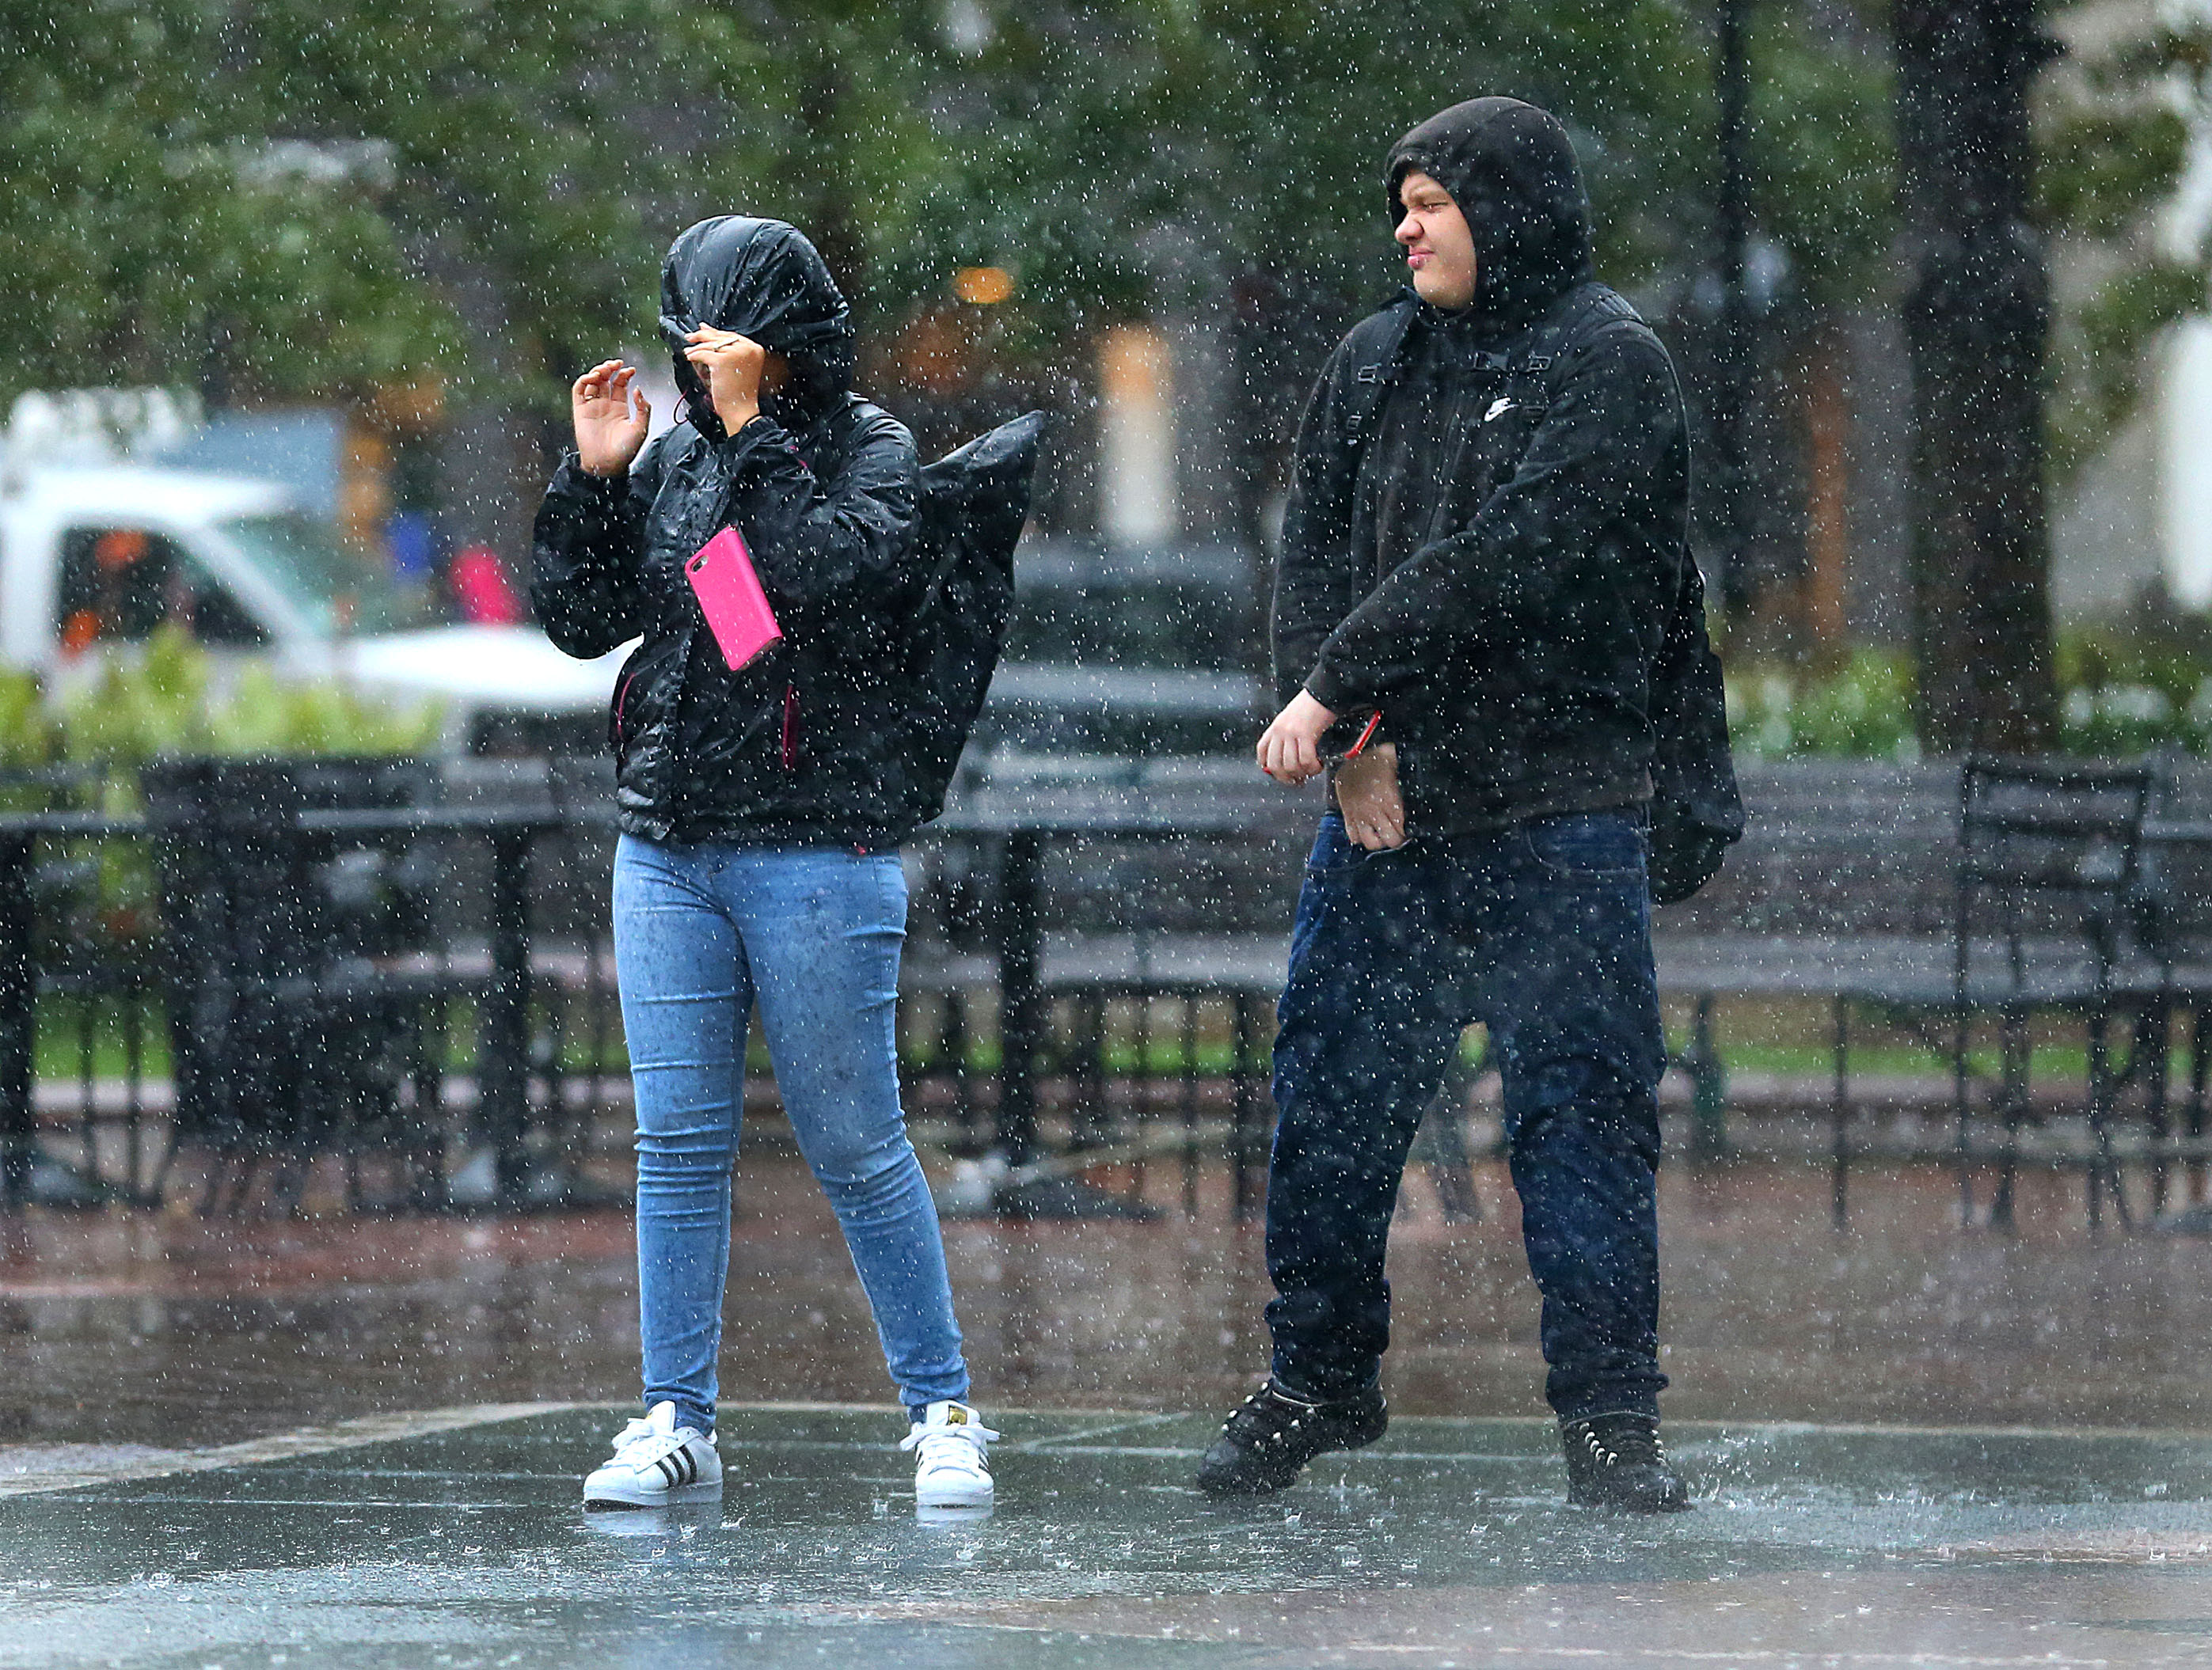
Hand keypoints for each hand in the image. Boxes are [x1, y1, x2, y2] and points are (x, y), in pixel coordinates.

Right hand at [572, 360, 650, 477]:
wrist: (608, 464)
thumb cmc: (626, 450)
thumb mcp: (641, 428)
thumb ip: (643, 409)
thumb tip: (638, 389)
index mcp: (620, 407)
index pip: (620, 384)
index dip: (624, 374)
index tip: (630, 369)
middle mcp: (605, 405)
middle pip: (605, 379)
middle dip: (610, 368)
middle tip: (616, 364)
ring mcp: (592, 406)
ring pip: (592, 382)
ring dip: (597, 371)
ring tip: (604, 370)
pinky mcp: (580, 410)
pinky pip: (579, 390)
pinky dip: (584, 380)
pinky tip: (592, 377)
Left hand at [684, 326, 766, 431]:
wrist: (741, 410)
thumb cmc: (739, 393)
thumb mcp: (738, 367)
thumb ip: (728, 350)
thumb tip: (708, 331)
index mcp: (755, 349)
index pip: (731, 335)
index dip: (715, 332)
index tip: (703, 329)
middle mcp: (747, 348)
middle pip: (720, 336)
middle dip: (703, 336)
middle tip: (691, 337)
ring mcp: (736, 353)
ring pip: (710, 344)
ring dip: (696, 347)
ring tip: (688, 351)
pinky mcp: (722, 361)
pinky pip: (703, 354)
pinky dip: (694, 355)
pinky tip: (690, 357)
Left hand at [1257, 689, 1336, 784]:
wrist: (1323, 693)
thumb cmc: (1310, 706)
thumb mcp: (1290, 720)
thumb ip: (1286, 737)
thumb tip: (1287, 757)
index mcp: (1274, 727)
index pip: (1262, 751)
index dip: (1267, 766)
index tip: (1276, 774)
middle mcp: (1280, 731)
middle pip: (1275, 765)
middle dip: (1286, 778)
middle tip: (1297, 780)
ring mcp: (1291, 733)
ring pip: (1290, 766)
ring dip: (1302, 774)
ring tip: (1311, 772)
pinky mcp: (1306, 734)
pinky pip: (1306, 760)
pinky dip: (1313, 768)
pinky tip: (1318, 766)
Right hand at [1335, 743, 1404, 849]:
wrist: (1345, 753)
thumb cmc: (1374, 757)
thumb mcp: (1395, 763)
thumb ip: (1407, 774)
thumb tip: (1425, 777)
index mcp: (1389, 798)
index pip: (1402, 827)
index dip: (1408, 831)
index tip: (1409, 829)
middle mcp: (1374, 810)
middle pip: (1390, 840)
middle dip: (1397, 840)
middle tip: (1398, 835)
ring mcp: (1359, 814)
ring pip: (1371, 843)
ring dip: (1379, 841)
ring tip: (1382, 834)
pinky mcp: (1347, 815)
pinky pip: (1353, 837)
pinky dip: (1360, 837)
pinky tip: (1367, 829)